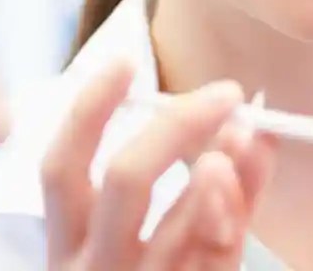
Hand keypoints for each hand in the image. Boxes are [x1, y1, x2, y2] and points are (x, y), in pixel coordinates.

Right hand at [41, 60, 275, 269]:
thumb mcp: (174, 247)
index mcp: (71, 253)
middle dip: (179, 125)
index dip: (88, 111)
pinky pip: (216, 256)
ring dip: (223, 167)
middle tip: (227, 91)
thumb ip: (212, 188)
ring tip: (248, 130)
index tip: (125, 62)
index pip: (59, 171)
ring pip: (180, 225)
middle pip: (125, 182)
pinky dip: (238, 209)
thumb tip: (247, 122)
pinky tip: (253, 174)